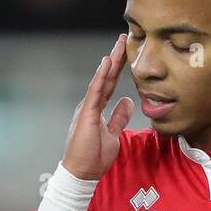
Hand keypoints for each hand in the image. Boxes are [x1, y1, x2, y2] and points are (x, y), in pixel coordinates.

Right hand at [62, 33, 134, 179]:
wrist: (82, 172)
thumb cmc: (95, 157)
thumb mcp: (113, 134)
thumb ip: (119, 117)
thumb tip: (128, 101)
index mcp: (97, 109)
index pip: (110, 84)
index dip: (118, 68)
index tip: (127, 52)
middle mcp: (91, 104)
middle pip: (106, 77)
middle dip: (116, 58)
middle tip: (125, 38)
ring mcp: (88, 107)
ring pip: (101, 80)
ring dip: (111, 61)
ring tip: (119, 44)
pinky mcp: (86, 113)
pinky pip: (95, 91)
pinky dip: (101, 76)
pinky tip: (107, 62)